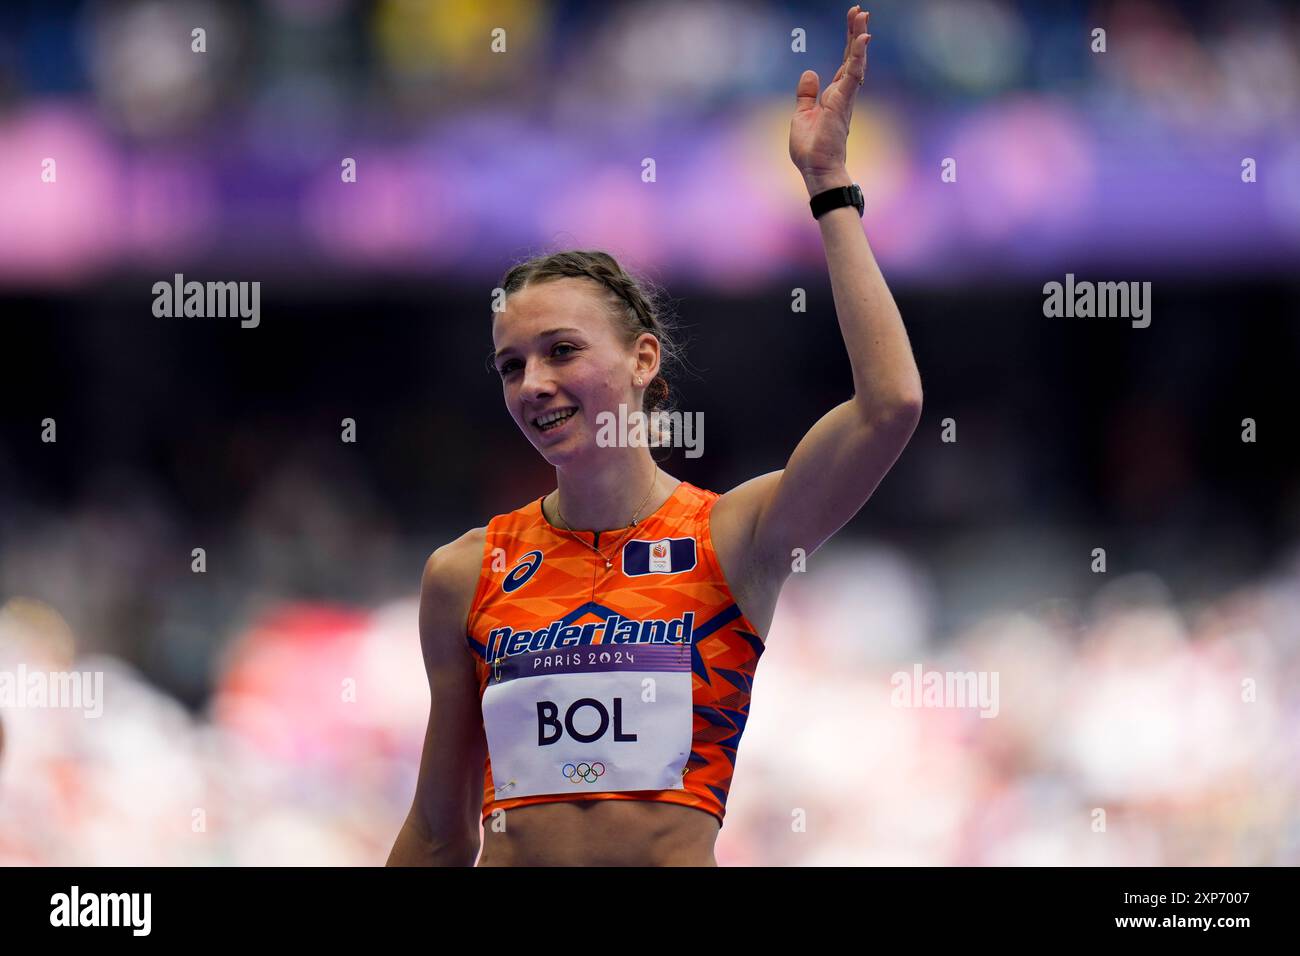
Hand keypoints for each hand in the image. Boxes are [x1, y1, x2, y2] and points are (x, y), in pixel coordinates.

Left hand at [790, 6, 870, 193]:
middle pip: (852, 57)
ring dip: (859, 38)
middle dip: (855, 33)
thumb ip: (806, 94)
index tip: (852, 22)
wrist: (817, 169)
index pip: (844, 64)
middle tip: (859, 11)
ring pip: (855, 61)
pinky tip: (862, 38)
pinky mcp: (843, 101)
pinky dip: (857, 55)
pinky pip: (853, 73)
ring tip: (862, 16)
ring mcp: (845, 97)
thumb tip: (809, 73)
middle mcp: (844, 94)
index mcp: (834, 96)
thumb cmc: (811, 149)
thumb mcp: (802, 115)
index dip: (848, 44)